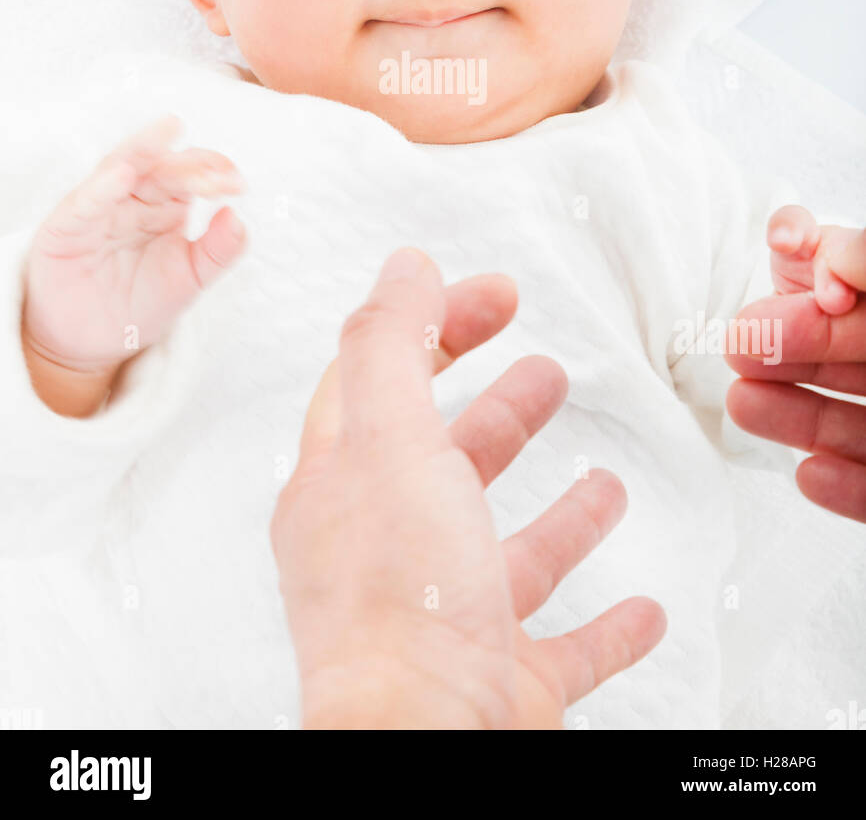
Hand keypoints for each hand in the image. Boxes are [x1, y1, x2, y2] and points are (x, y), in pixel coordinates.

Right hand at [22, 114, 245, 412]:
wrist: (91, 343)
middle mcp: (132, 199)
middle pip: (159, 167)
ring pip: (119, 168)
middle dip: (187, 163)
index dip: (212, 173)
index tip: (237, 184)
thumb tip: (239, 217)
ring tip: (165, 133)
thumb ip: (217, 252)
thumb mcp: (190, 280)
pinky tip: (121, 176)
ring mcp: (98, 209)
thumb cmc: (140, 303)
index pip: (190, 177)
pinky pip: (83, 203)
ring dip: (142, 150)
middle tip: (214, 166)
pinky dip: (100, 189)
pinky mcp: (65, 228)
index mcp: (166, 206)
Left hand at [270, 247, 665, 729]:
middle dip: (499, 411)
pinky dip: (605, 626)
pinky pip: (562, 648)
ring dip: (557, 516)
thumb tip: (400, 266)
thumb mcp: (391, 440)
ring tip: (603, 476)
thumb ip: (391, 346)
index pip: (380, 384)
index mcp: (346, 491)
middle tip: (545, 366)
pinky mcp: (503, 684)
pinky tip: (643, 606)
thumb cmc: (399, 600)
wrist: (425, 748)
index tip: (497, 293)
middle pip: (445, 463)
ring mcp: (449, 622)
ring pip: (507, 555)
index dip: (433, 327)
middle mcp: (390, 555)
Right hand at [725, 206, 865, 522]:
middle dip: (788, 341)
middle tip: (739, 342)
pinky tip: (810, 476)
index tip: (787, 248)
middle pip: (847, 344)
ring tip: (742, 407)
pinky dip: (848, 487)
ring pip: (857, 420)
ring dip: (796, 414)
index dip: (813, 255)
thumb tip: (828, 259)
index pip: (855, 270)